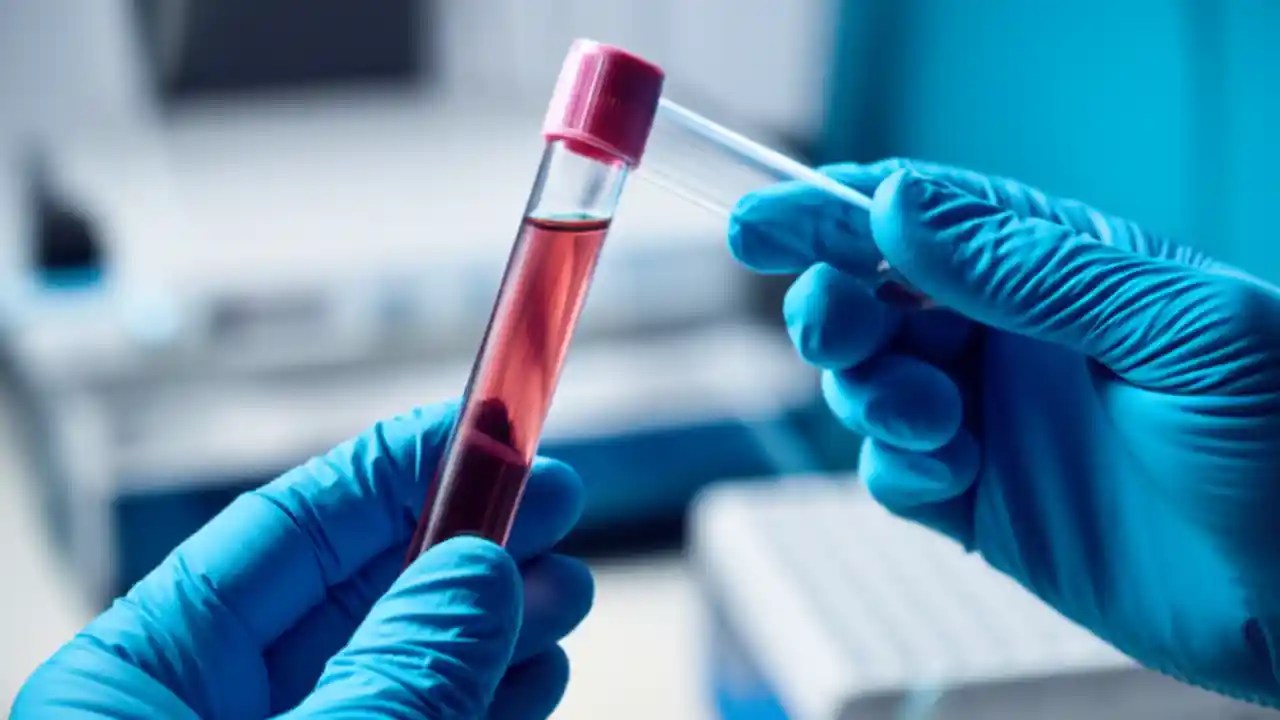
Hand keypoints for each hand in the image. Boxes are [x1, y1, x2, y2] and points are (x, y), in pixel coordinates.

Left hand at [13, 402, 591, 718]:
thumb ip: (396, 668)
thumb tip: (481, 568)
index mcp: (133, 681)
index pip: (282, 530)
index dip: (398, 466)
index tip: (495, 425)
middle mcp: (193, 714)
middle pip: (348, 593)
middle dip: (466, 547)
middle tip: (558, 511)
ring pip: (390, 666)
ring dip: (489, 629)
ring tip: (567, 597)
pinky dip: (475, 703)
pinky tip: (532, 677)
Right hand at [730, 159, 1279, 705]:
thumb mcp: (1177, 325)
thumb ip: (1031, 266)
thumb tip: (897, 211)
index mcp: (1063, 269)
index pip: (927, 217)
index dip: (835, 211)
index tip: (762, 222)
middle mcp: (1016, 337)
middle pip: (877, 297)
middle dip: (835, 304)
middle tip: (832, 325)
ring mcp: (993, 420)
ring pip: (871, 383)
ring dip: (869, 391)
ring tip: (928, 415)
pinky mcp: (980, 501)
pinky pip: (893, 470)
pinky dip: (895, 464)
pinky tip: (944, 471)